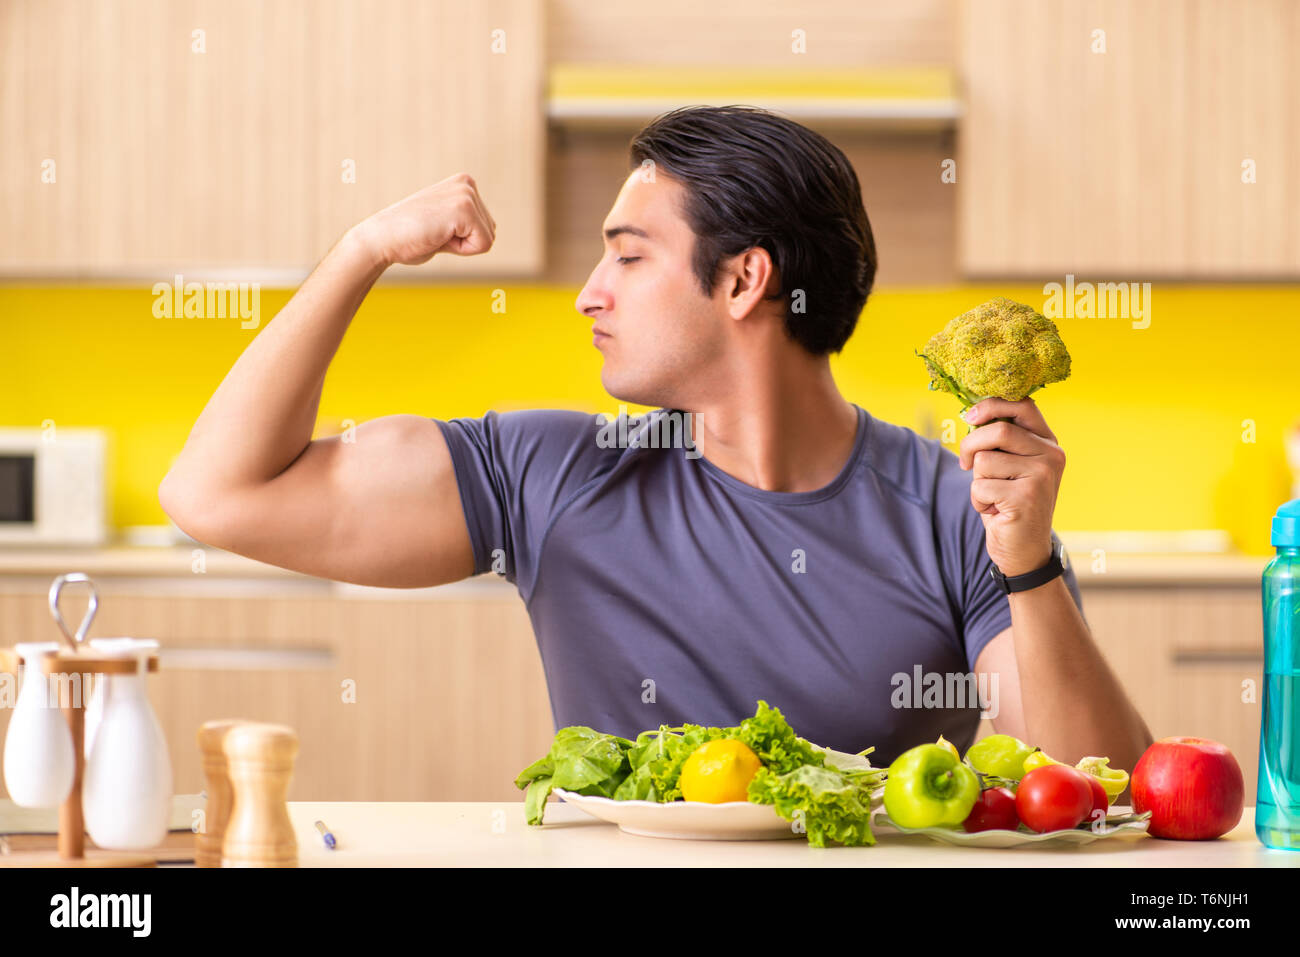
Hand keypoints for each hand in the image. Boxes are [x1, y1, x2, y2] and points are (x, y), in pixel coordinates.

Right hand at [351, 173, 496, 266]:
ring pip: (487, 238)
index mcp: (464, 183)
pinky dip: (462, 250)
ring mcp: (466, 194)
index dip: (463, 239)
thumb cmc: (410, 237)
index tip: (437, 230)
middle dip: (465, 242)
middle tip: (435, 233)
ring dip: (462, 246)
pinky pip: (483, 244)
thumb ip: (465, 223)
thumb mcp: (444, 223)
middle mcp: (467, 183)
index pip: (486, 226)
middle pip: (490, 231)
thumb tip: (489, 232)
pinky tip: (438, 236)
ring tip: (436, 233)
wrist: (382, 239)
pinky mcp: (464, 209)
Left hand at [957, 397, 1064, 576]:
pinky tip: (995, 511)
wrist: (1023, 551)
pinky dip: (977, 500)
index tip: (970, 415)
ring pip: (984, 459)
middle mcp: (1051, 456)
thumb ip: (999, 441)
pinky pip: (980, 485)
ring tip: (993, 497)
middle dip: (970, 445)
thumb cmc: (1009, 504)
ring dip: (977, 480)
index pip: (1023, 405)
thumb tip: (972, 413)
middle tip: (966, 464)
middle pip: (998, 430)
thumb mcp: (1008, 466)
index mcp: (1049, 443)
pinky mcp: (1025, 497)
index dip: (992, 405)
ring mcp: (1041, 476)